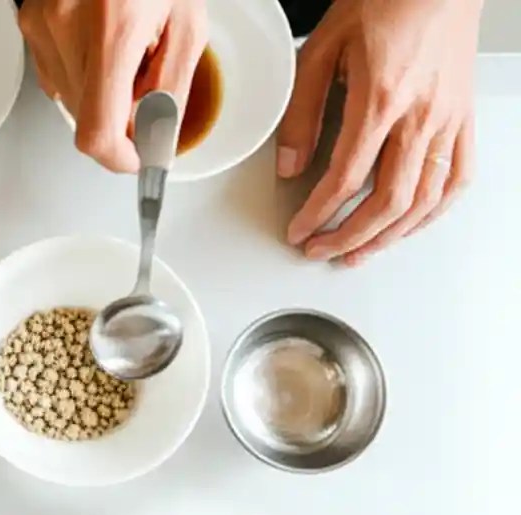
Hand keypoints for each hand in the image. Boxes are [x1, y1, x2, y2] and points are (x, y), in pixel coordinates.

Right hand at [19, 0, 207, 171]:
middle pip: (86, 117)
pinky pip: (55, 74)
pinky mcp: (29, 22)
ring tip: (123, 49)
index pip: (97, 132)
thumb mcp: (187, 23)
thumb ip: (171, 89)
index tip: (137, 157)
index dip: (118, 157)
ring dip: (100, 91)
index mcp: (112, 32)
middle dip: (120, 114)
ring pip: (70, 99)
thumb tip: (157, 141)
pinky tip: (100, 39)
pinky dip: (81, 71)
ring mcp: (40, 26)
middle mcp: (65, 30)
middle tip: (144, 79)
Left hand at [278, 0, 479, 265]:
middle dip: (349, 236)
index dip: (318, 214)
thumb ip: (301, 112)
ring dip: (388, 236)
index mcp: (380, 99)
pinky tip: (408, 226)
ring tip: (357, 251)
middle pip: (388, 201)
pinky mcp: (464, 119)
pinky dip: (432, 212)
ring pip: (424, 200)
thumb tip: (288, 165)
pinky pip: (457, 178)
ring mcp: (448, 121)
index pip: (345, 179)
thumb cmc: (384, 3)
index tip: (299, 231)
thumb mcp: (322, 50)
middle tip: (320, 250)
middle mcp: (420, 116)